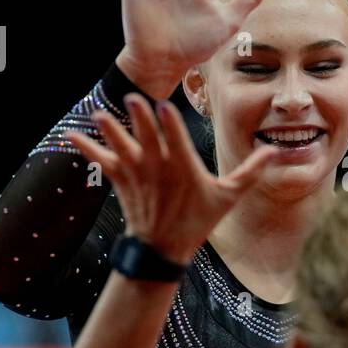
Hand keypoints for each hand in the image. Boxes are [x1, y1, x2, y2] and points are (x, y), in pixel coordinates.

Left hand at [67, 94, 279, 264]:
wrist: (163, 249)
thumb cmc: (198, 219)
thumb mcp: (228, 196)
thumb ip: (251, 172)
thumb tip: (277, 152)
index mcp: (184, 168)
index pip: (176, 139)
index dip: (169, 122)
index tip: (163, 105)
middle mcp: (158, 168)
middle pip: (147, 138)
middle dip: (139, 119)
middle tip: (131, 98)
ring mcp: (137, 174)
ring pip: (122, 147)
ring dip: (110, 131)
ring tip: (100, 115)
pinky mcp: (120, 181)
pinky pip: (100, 161)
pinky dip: (86, 148)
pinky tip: (70, 135)